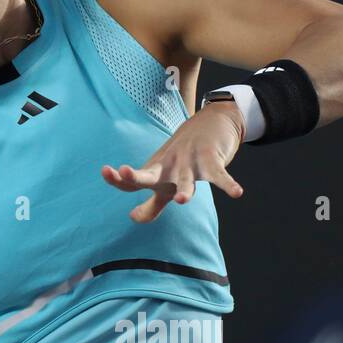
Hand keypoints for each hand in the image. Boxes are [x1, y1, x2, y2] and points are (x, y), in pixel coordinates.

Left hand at [101, 101, 244, 222]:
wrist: (210, 124)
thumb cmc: (182, 159)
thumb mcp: (166, 181)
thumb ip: (152, 204)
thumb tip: (133, 218)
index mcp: (156, 172)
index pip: (132, 181)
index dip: (118, 179)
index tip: (106, 171)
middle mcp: (169, 167)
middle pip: (151, 175)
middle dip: (138, 176)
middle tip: (126, 171)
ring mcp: (189, 162)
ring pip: (186, 179)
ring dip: (185, 188)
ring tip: (182, 200)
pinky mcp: (211, 160)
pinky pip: (219, 174)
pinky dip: (228, 184)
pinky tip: (237, 193)